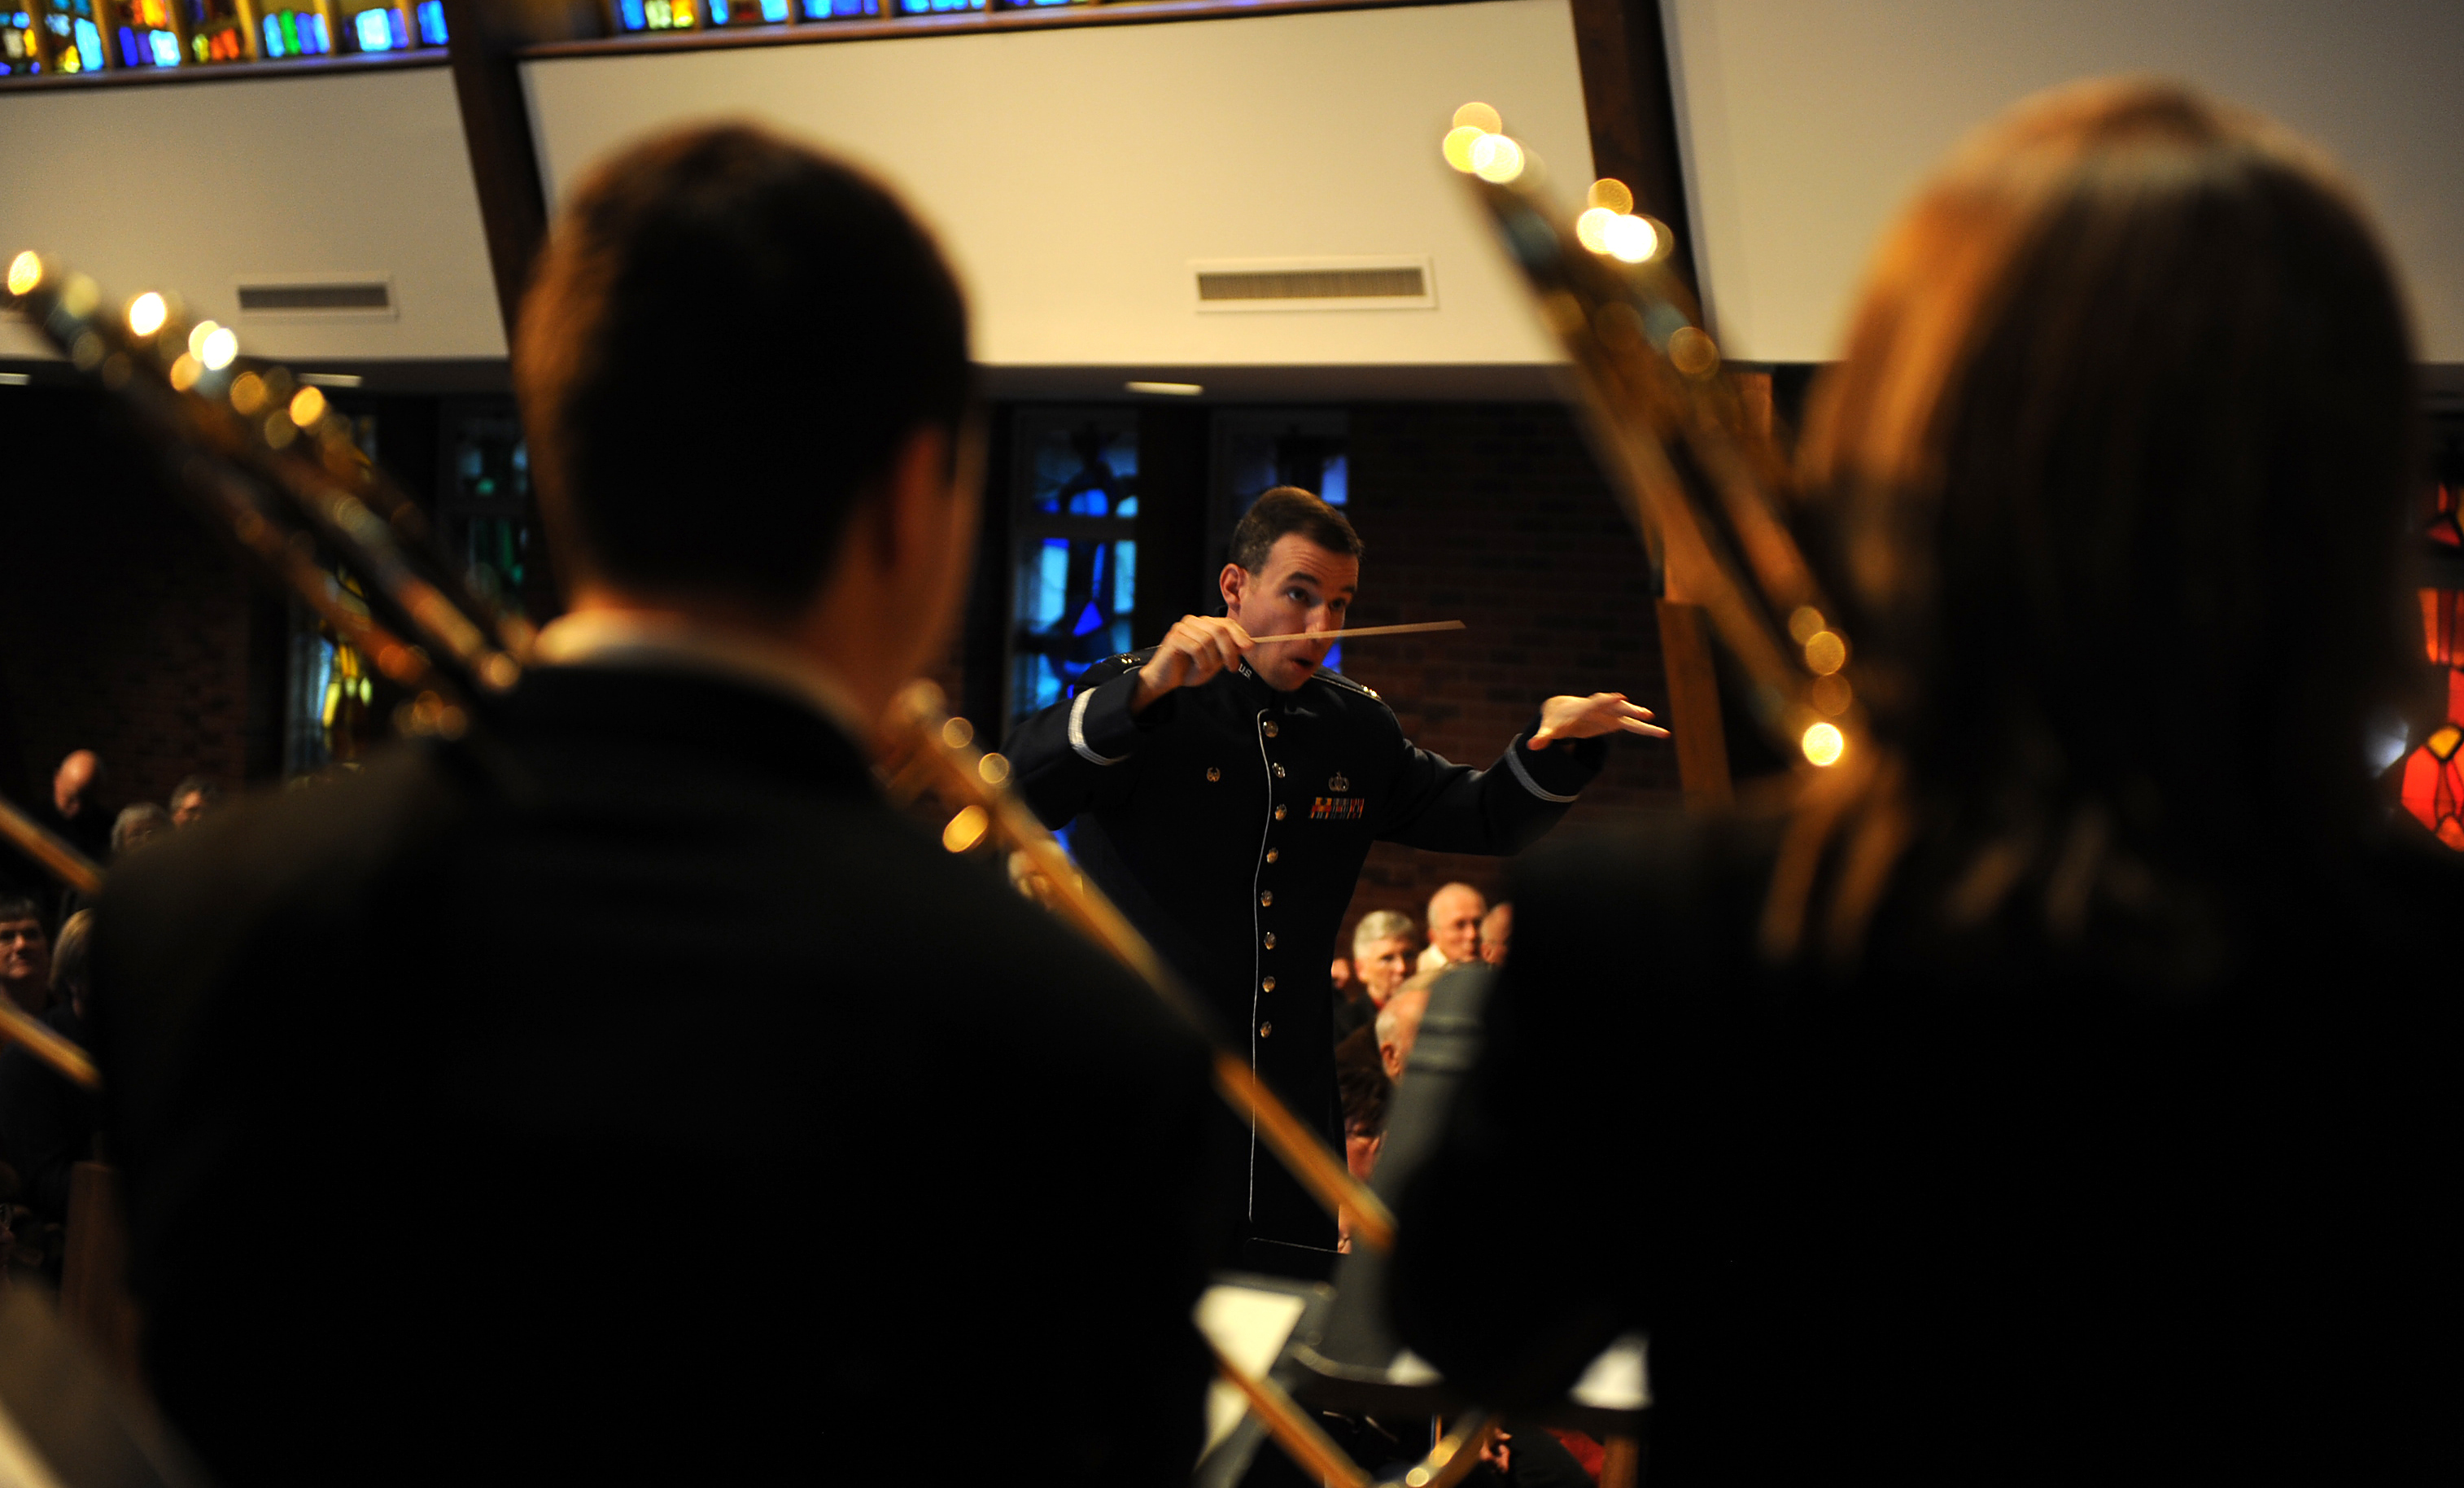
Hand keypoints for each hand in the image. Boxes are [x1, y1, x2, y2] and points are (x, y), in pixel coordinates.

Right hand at [1132, 615, 1251, 712]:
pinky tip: (1198, 668)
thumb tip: (1248, 644)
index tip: (1249, 648)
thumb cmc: (1189, 669)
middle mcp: (1194, 622)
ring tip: (1208, 670)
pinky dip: (1201, 662)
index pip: (1226, 623)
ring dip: (1212, 660)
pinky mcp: (1174, 637)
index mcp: (1204, 624)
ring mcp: (1183, 628)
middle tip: (1233, 667)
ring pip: (1208, 640)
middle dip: (1229, 650)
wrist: (1166, 679)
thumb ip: (1228, 651)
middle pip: (1219, 630)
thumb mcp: (1215, 661)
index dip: (1240, 634)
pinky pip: (1196, 648)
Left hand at [1529, 692, 1668, 746]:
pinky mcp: (1614, 722)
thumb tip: (1532, 746)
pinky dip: (1644, 729)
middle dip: (1629, 710)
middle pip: (1617, 708)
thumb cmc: (1556, 719)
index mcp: (1585, 707)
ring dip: (1642, 723)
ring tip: (1661, 732)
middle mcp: (1601, 708)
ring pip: (1629, 717)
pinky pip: (1632, 725)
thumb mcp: (1550, 728)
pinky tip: (1661, 732)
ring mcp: (1610, 714)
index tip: (1619, 697)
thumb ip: (1543, 736)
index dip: (1607, 701)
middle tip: (1644, 713)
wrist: (1563, 711)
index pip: (1596, 702)